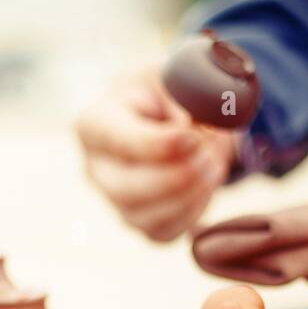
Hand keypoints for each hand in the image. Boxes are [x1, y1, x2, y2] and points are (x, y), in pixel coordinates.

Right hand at [76, 66, 236, 241]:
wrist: (165, 114)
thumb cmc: (165, 92)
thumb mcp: (173, 76)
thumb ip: (185, 97)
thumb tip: (196, 133)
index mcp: (94, 122)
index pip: (118, 141)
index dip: (159, 144)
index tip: (193, 137)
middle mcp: (95, 167)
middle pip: (126, 188)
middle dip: (175, 177)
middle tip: (208, 155)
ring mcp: (113, 199)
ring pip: (144, 217)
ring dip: (189, 195)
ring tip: (213, 164)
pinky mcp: (137, 221)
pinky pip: (163, 232)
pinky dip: (192, 213)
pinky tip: (206, 183)